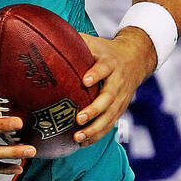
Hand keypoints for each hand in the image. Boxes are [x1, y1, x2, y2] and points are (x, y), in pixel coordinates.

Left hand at [74, 27, 159, 146]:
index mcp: (111, 63)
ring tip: (78, 137)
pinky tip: (83, 143)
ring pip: (111, 116)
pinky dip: (98, 135)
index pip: (104, 68)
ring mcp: (122, 98)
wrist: (135, 59)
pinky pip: (110, 125)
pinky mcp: (121, 109)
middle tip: (79, 118)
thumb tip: (45, 37)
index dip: (96, 74)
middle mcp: (118, 81)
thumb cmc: (105, 51)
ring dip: (95, 128)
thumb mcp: (94, 43)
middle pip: (109, 97)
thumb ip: (75, 42)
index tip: (85, 80)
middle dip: (95, 110)